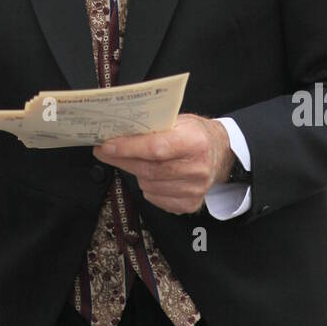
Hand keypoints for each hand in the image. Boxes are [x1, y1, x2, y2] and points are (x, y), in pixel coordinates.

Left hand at [92, 113, 234, 213]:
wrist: (220, 153)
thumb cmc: (195, 134)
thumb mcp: (179, 121)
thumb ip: (154, 127)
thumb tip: (118, 130)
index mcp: (195, 142)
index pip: (155, 148)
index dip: (128, 148)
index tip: (106, 146)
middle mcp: (197, 168)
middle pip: (148, 169)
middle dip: (122, 160)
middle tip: (105, 151)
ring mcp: (195, 189)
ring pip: (148, 185)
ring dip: (136, 173)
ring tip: (139, 161)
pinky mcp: (190, 204)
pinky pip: (155, 198)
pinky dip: (148, 187)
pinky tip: (153, 175)